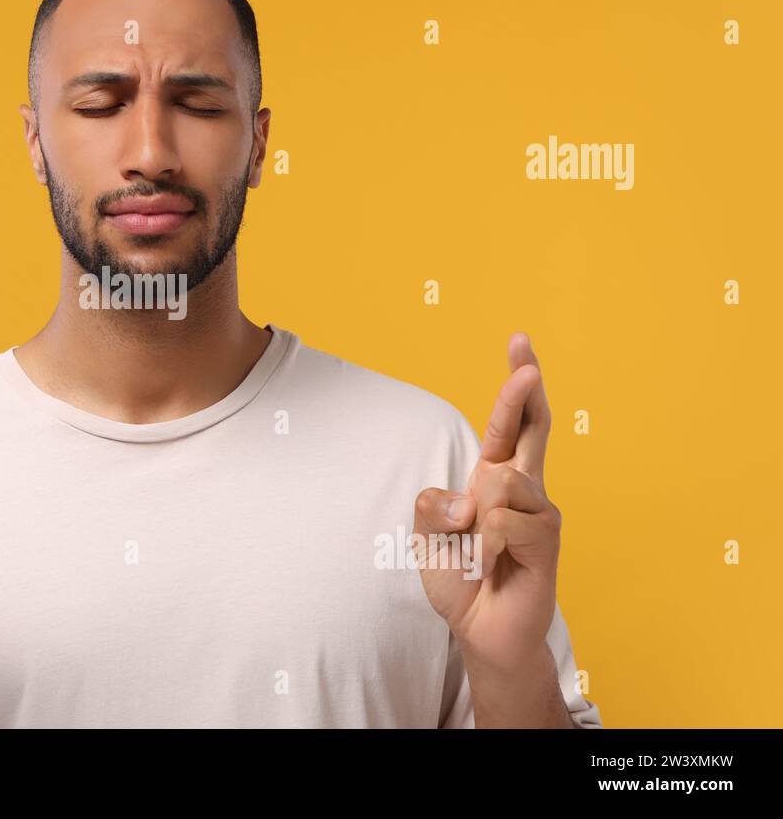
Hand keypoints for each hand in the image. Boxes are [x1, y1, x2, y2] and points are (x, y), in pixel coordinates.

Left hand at [413, 332, 560, 672]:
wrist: (482, 632)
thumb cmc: (461, 580)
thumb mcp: (428, 536)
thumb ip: (432, 506)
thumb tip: (468, 497)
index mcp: (495, 478)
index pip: (511, 423)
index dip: (516, 384)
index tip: (520, 343)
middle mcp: (525, 489)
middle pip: (534, 426)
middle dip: (526, 389)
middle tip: (526, 364)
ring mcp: (540, 513)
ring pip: (500, 482)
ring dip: (473, 520)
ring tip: (477, 552)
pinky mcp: (546, 542)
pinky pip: (502, 524)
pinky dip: (481, 547)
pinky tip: (488, 567)